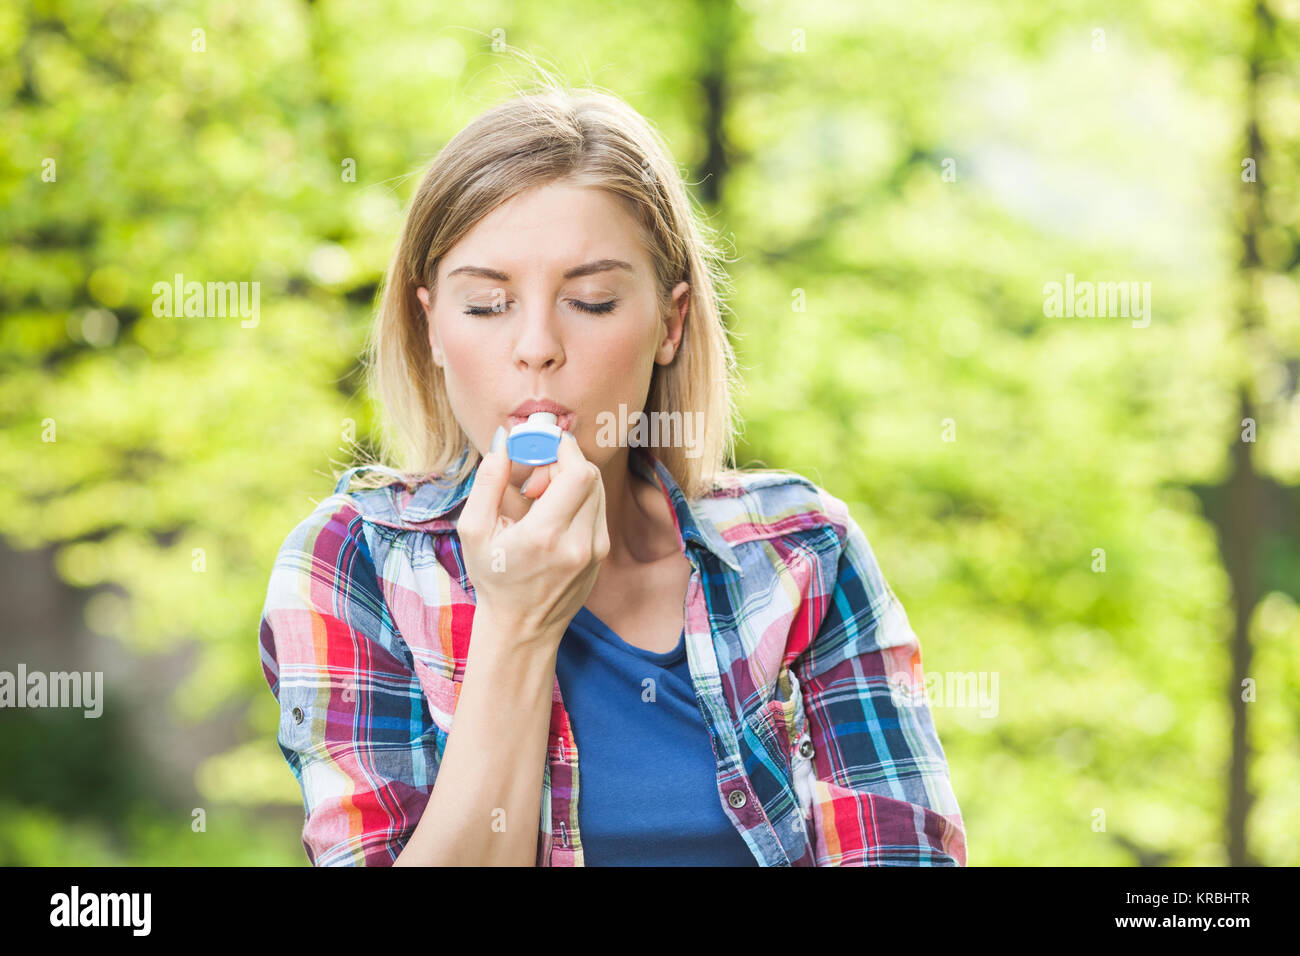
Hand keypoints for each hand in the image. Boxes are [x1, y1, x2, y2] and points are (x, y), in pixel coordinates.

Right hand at [457, 428, 609, 649]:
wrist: (522, 627)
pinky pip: (598, 508)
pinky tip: (553, 517)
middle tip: (533, 480)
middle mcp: (578, 543)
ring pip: (597, 489)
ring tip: (540, 500)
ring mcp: (596, 550)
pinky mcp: (602, 554)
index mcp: (544, 536)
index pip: (578, 474)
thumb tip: (505, 442)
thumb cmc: (493, 578)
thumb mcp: (474, 531)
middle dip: (563, 463)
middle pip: (591, 476)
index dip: (563, 450)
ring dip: (571, 481)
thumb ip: (488, 483)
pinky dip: (578, 500)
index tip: (540, 446)